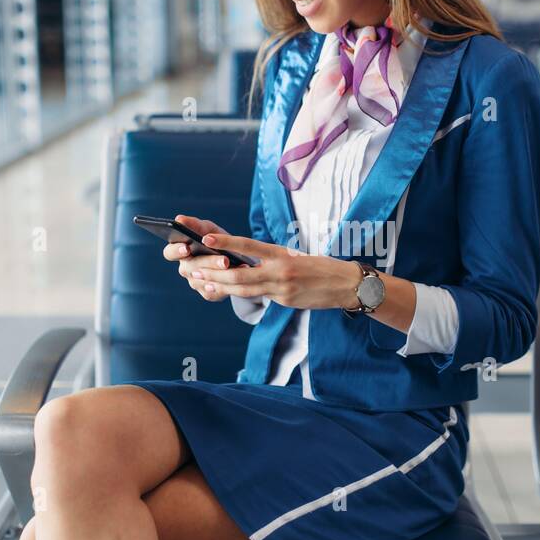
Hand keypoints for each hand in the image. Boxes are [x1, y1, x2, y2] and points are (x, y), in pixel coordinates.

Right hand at [163, 214, 237, 302]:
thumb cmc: (217, 240)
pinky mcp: (208, 293)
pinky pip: (213, 292)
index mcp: (180, 251)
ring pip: (202, 281)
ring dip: (218, 274)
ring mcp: (195, 282)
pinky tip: (234, 280)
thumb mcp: (209, 230)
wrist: (236, 258)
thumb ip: (195, 224)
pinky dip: (224, 285)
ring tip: (233, 266)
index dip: (176, 251)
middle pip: (189, 268)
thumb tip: (179, 219)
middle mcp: (185, 268)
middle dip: (208, 262)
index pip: (170, 252)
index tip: (187, 247)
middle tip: (224, 259)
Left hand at [190, 231, 362, 310]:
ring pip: (244, 289)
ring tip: (202, 281)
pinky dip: (239, 294)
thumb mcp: (294, 256)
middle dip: (214, 272)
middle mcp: (279, 270)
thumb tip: (246, 263)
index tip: (207, 238)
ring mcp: (281, 289)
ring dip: (221, 285)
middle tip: (195, 269)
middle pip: (239, 274)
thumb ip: (271, 260)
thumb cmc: (319, 266)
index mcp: (281, 253)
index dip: (226, 242)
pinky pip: (258, 297)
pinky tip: (224, 291)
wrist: (345, 284)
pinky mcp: (284, 301)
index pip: (249, 246)